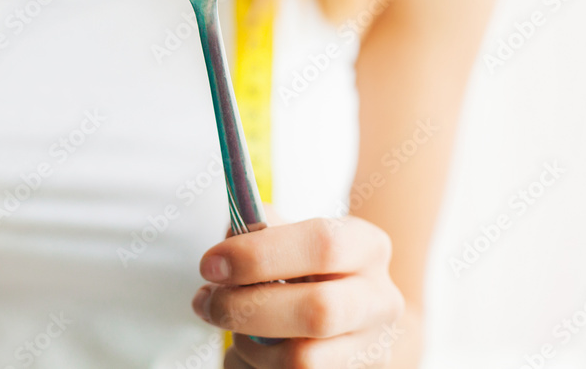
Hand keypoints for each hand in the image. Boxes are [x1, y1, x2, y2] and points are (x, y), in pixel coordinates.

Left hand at [192, 215, 404, 367]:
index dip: (260, 255)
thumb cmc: (311, 272)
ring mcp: (372, 349)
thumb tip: (228, 242)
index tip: (211, 265)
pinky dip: (251, 367)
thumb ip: (260, 230)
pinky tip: (250, 351)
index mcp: (367, 248)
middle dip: (248, 309)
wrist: (356, 320)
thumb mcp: (293, 237)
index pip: (324, 244)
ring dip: (249, 346)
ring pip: (303, 361)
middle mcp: (379, 301)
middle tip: (207, 302)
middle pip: (319, 312)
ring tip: (233, 329)